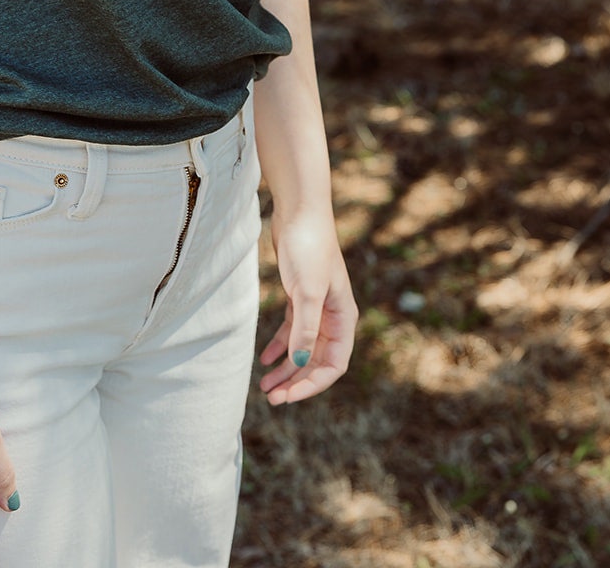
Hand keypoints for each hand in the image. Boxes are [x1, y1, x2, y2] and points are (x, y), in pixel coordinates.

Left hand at [258, 210, 357, 405]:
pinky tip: (265, 359)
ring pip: (302, 348)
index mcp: (343, 318)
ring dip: (286, 369)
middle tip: (272, 398)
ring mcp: (316, 306)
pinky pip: (292, 330)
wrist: (299, 211)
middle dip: (296, 382)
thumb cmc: (309, 248)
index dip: (312, 384)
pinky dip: (280, 346)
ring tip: (265, 386)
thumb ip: (305, 328)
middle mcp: (333, 316)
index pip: (333, 365)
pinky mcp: (300, 295)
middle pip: (316, 360)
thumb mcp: (307, 291)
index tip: (288, 396)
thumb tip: (299, 363)